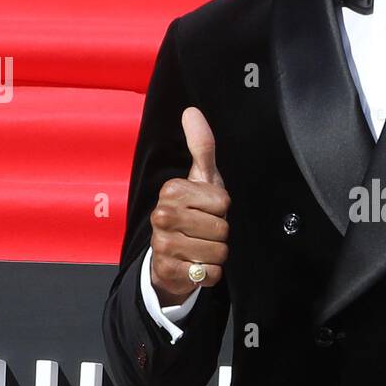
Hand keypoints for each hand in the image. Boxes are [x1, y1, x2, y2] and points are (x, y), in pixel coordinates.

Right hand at [148, 106, 230, 302]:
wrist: (170, 258)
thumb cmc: (191, 214)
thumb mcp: (200, 179)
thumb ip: (201, 146)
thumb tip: (192, 112)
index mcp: (171, 191)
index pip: (223, 202)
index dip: (221, 209)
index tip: (205, 210)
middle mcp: (162, 216)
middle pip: (222, 229)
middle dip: (219, 233)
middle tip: (202, 231)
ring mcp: (162, 246)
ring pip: (218, 252)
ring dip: (215, 254)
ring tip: (199, 247)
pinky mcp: (169, 272)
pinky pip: (210, 274)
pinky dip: (210, 273)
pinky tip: (195, 265)